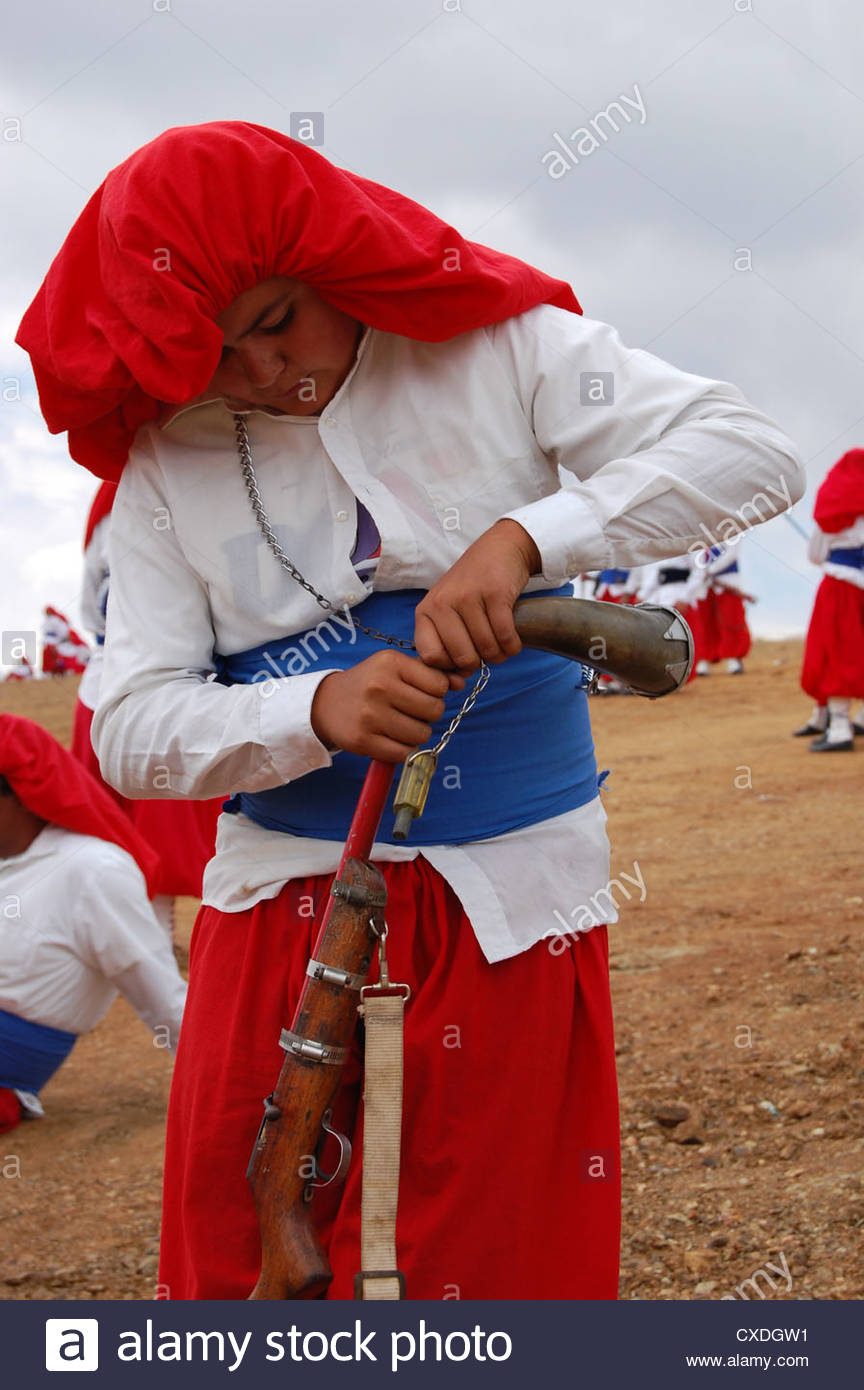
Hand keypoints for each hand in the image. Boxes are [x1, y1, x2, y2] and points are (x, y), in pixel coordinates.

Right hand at [310, 651, 465, 762]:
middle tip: (412, 711)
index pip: (439, 684)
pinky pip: (404, 753)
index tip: (422, 693)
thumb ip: (430, 674)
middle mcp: (380, 686)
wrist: (326, 703)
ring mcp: (370, 715)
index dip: (437, 692)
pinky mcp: (363, 740)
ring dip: (417, 733)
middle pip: (434, 710)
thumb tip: (462, 682)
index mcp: (390, 663)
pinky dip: (403, 749)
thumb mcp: (395, 668)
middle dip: (429, 714)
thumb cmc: (370, 683)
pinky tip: (391, 738)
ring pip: (421, 734)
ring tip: (401, 725)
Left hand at [414, 519, 541, 673]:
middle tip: (487, 653)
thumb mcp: (447, 609)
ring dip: (500, 654)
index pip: (431, 657)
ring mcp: (468, 597)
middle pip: (462, 657)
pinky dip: (513, 646)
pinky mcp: (495, 594)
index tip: (463, 663)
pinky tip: (513, 641)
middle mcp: (443, 603)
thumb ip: (446, 642)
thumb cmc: (472, 587)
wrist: (500, 548)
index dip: (449, 668)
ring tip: (501, 646)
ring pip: (487, 649)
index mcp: (426, 611)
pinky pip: (505, 636)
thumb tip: (457, 681)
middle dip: (480, 663)